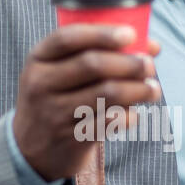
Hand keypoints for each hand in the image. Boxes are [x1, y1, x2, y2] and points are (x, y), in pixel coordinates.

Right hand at [13, 25, 161, 181]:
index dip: (103, 33)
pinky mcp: (70, 139)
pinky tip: (135, 113)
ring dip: (138, 89)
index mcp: (38, 59)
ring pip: (107, 94)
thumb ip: (99, 52)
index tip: (131, 34)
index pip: (69, 38)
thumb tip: (151, 46)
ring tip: (153, 89)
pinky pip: (109, 122)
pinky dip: (129, 115)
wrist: (31, 150)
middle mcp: (41, 84)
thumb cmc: (56, 99)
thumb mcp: (60, 72)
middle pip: (93, 64)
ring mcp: (54, 114)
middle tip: (149, 65)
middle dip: (129, 62)